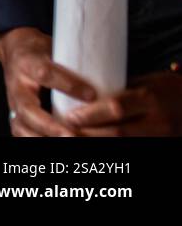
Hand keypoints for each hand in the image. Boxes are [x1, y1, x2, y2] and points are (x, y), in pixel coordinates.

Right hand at [0, 26, 97, 136]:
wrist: (14, 52)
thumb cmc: (41, 52)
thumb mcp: (55, 48)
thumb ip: (76, 64)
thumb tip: (112, 79)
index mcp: (27, 63)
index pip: (44, 73)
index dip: (67, 84)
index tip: (92, 94)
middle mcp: (16, 86)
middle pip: (27, 109)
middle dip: (49, 125)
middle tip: (72, 135)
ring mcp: (13, 104)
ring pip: (21, 126)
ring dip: (45, 137)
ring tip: (69, 142)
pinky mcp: (16, 117)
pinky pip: (22, 134)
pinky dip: (38, 141)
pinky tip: (57, 144)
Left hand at [64, 71, 181, 136]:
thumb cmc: (166, 88)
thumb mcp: (145, 82)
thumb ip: (119, 90)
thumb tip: (84, 95)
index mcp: (150, 98)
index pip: (116, 108)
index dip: (90, 115)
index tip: (69, 116)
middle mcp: (158, 121)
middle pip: (117, 133)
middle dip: (88, 133)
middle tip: (66, 129)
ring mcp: (162, 137)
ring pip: (123, 145)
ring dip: (96, 142)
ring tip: (74, 137)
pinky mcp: (161, 146)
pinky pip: (132, 148)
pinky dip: (111, 147)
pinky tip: (94, 142)